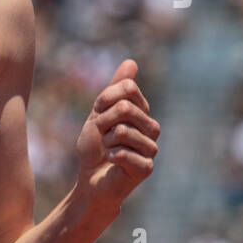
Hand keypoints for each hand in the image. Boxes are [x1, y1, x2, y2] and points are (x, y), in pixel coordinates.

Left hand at [75, 60, 159, 209]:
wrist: (91, 181)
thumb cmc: (95, 148)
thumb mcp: (99, 114)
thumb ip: (114, 90)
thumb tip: (131, 62)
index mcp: (141, 112)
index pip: (128, 88)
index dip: (106, 98)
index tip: (97, 111)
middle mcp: (151, 128)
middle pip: (126, 108)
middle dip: (103, 122)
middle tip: (101, 136)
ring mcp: (151, 148)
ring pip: (123, 130)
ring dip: (105, 140)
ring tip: (107, 149)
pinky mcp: (146, 168)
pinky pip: (124, 153)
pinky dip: (110, 155)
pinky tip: (111, 160)